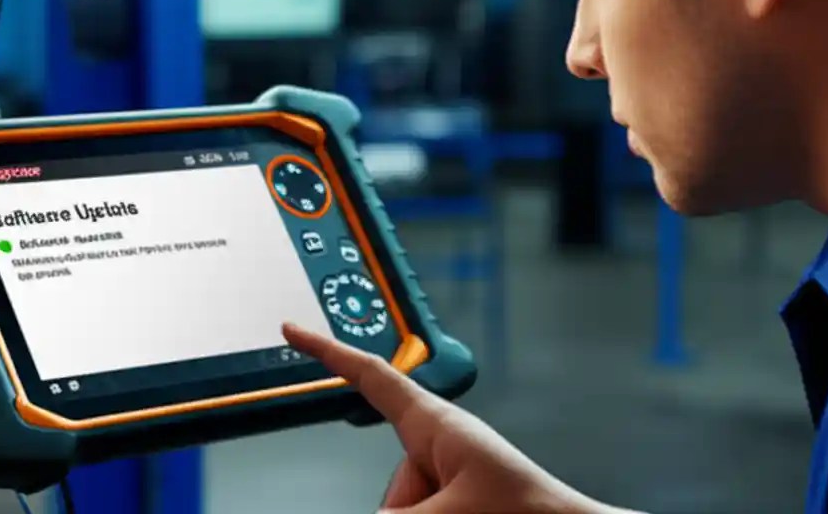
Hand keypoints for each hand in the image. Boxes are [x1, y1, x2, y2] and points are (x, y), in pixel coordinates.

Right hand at [282, 323, 641, 513]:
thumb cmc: (532, 510)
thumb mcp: (449, 511)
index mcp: (434, 423)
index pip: (369, 376)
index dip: (328, 351)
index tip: (295, 331)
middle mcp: (437, 446)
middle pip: (387, 487)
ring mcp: (447, 479)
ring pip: (403, 510)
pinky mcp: (456, 502)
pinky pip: (420, 513)